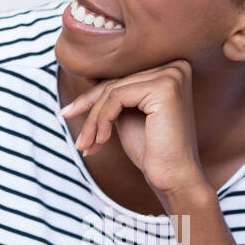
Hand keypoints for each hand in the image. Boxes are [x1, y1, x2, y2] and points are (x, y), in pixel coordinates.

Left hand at [60, 60, 209, 207]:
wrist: (174, 177)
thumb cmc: (153, 151)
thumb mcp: (128, 115)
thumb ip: (115, 94)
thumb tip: (89, 74)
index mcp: (171, 70)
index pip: (121, 78)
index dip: (93, 98)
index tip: (68, 113)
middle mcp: (175, 66)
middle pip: (116, 82)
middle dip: (89, 109)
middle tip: (78, 137)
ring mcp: (171, 75)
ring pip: (113, 90)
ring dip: (93, 120)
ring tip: (87, 144)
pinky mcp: (164, 87)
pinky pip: (117, 97)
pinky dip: (102, 119)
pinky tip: (103, 140)